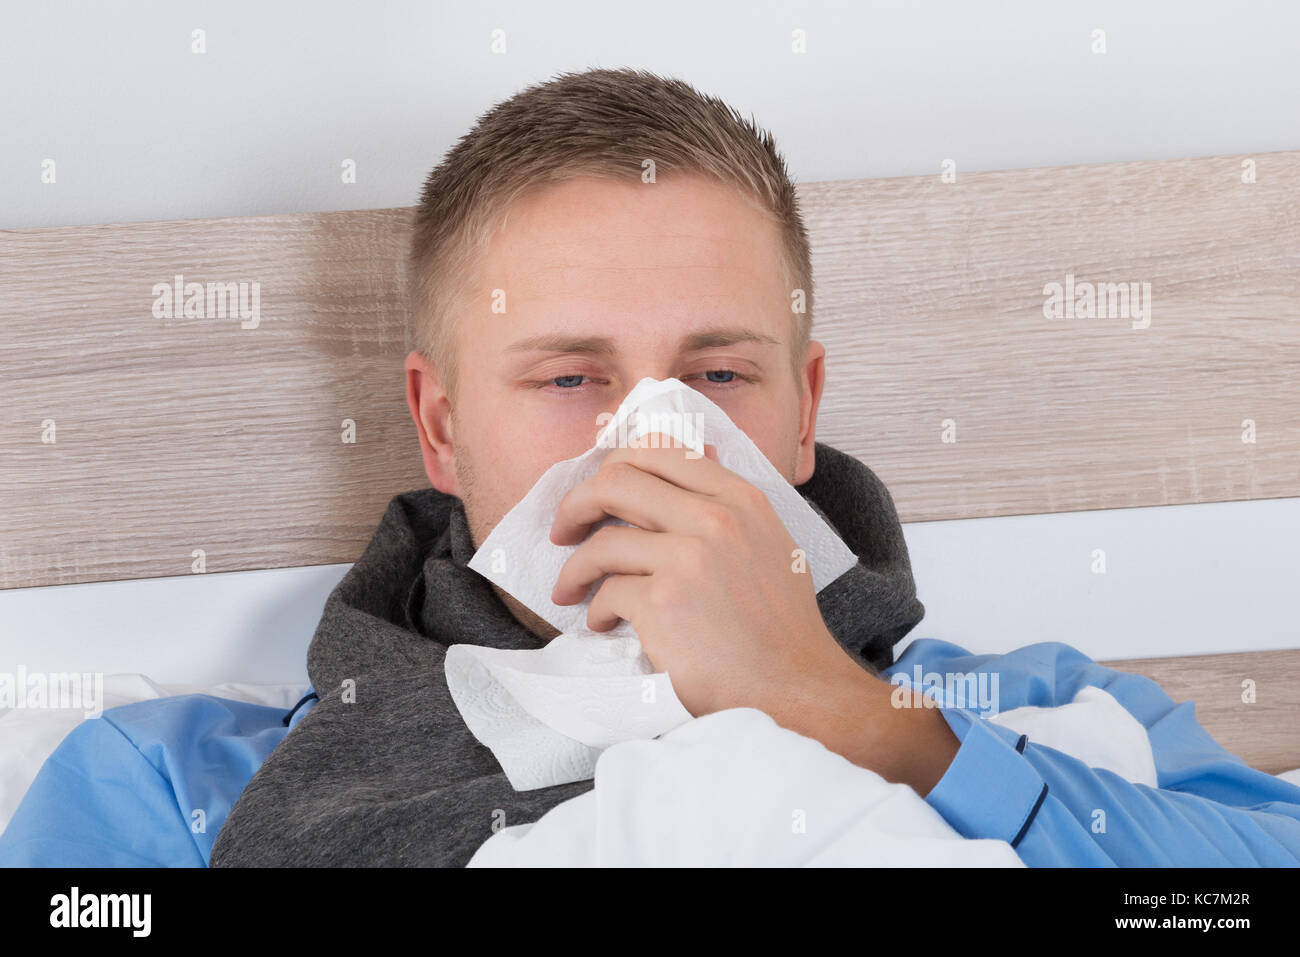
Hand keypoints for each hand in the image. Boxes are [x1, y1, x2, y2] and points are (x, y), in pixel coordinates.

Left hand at [548, 432, 864, 718]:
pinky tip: (605, 625)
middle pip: (617, 481)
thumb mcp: (767, 544)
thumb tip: (693, 460)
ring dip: (576, 568)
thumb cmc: (780, 627)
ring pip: (603, 541)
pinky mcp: (664, 602)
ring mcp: (689, 558)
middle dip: (576, 504)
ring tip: (571, 591)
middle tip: (563, 532)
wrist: (795, 689)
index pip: (660, 450)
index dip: (615, 466)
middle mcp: (716, 518)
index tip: (597, 493)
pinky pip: (607, 592)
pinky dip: (597, 611)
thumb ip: (727, 505)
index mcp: (740, 498)